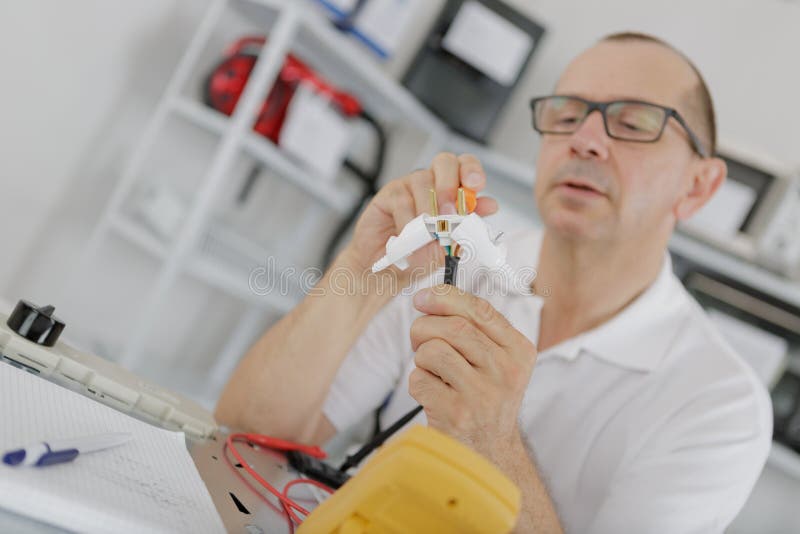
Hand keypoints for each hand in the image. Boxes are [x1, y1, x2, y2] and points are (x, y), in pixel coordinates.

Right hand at [339, 153, 497, 285]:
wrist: (388, 271)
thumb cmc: (420, 255)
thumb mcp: (450, 245)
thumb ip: (469, 224)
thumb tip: (490, 205)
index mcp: (452, 189)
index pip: (465, 166)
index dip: (472, 170)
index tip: (476, 185)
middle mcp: (432, 183)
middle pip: (445, 162)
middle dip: (450, 187)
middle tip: (450, 214)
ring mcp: (409, 186)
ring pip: (423, 182)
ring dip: (428, 212)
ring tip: (428, 237)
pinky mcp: (388, 195)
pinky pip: (401, 200)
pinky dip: (408, 222)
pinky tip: (409, 239)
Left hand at [408, 285, 536, 461]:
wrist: (488, 451)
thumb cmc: (484, 397)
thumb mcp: (495, 360)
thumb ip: (472, 326)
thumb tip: (428, 298)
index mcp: (519, 351)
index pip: (480, 310)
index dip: (445, 297)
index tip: (422, 297)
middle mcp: (506, 372)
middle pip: (453, 327)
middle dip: (425, 328)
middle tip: (419, 340)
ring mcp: (482, 394)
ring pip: (433, 350)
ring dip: (421, 358)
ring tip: (433, 372)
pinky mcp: (456, 414)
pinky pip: (419, 379)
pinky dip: (418, 383)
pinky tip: (434, 395)